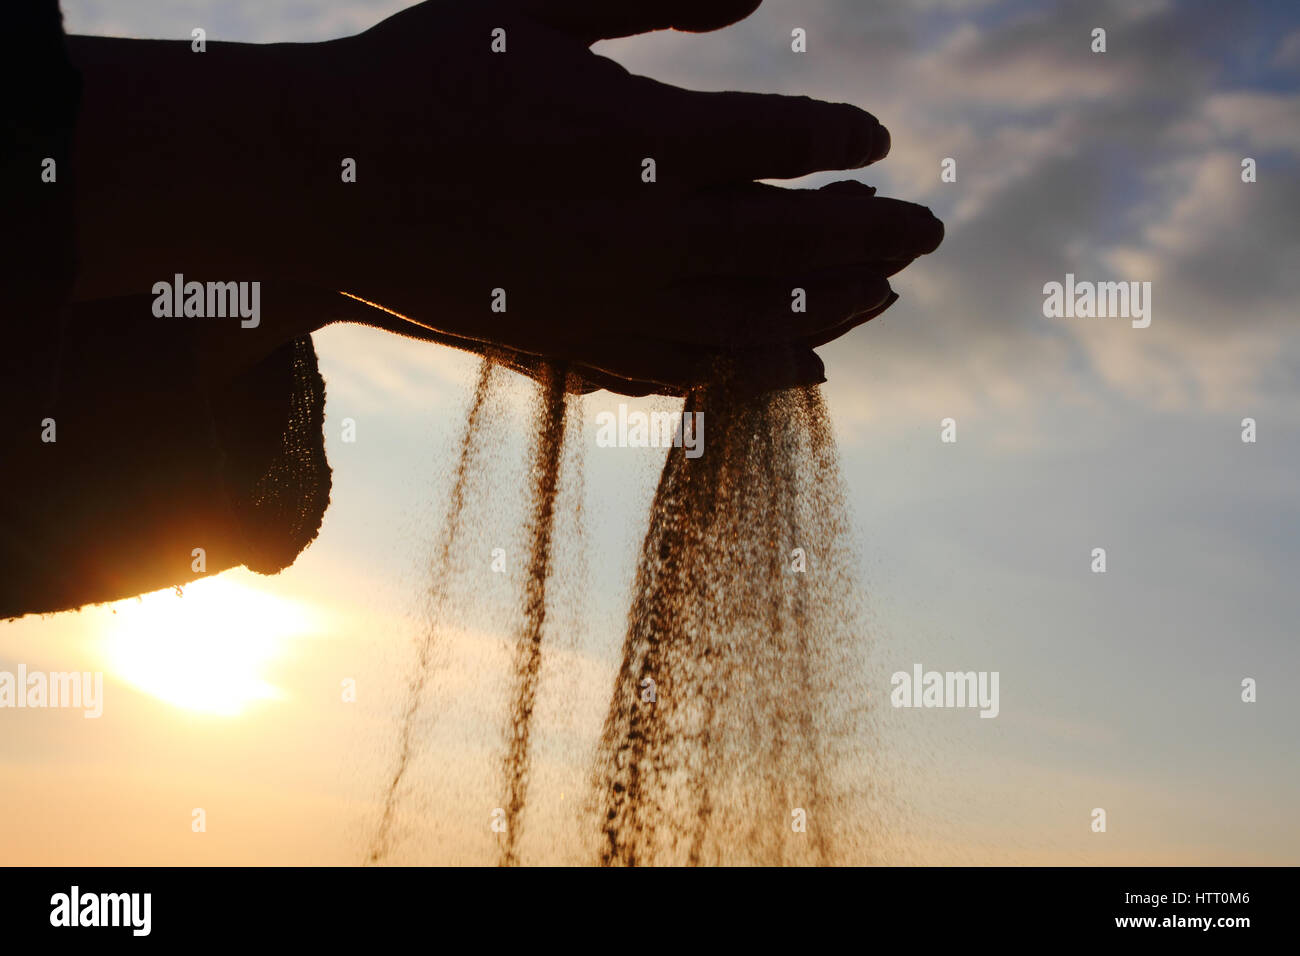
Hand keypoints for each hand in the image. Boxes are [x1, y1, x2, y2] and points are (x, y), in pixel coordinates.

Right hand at [68, 0, 942, 395]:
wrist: (319, 182)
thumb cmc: (418, 75)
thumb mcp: (531, 1)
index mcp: (637, 132)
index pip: (779, 136)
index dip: (839, 136)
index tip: (880, 140)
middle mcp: (637, 229)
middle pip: (789, 237)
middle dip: (869, 232)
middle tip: (930, 230)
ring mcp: (607, 300)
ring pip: (752, 315)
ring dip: (831, 306)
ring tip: (884, 297)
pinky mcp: (571, 346)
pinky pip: (686, 368)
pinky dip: (751, 369)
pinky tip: (797, 370)